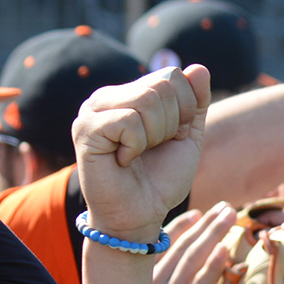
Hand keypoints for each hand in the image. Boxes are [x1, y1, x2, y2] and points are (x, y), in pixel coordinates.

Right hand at [73, 65, 211, 242]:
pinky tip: (123, 160)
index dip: (185, 110)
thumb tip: (199, 68)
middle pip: (162, 86)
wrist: (140, 215)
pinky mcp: (85, 129)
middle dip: (171, 124)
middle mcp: (107, 96)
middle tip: (152, 149)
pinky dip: (137, 145)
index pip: (173, 76)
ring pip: (147, 100)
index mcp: (130, 93)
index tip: (170, 137)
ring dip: (155, 136)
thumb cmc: (161, 179)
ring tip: (136, 154)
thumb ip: (195, 102)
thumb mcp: (187, 136)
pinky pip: (129, 121)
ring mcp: (92, 111)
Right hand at [153, 203, 235, 283]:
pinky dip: (212, 267)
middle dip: (205, 225)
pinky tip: (226, 251)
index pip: (161, 246)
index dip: (181, 227)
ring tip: (230, 216)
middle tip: (225, 207)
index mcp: (138, 280)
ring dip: (213, 235)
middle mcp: (150, 283)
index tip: (198, 214)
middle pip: (182, 247)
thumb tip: (167, 279)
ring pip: (192, 260)